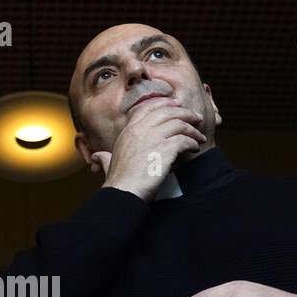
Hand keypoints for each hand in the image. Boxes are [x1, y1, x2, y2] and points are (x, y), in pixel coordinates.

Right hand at [91, 96, 207, 201]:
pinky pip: (184, 139)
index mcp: (129, 130)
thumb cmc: (117, 182)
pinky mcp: (165, 149)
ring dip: (192, 130)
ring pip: (179, 124)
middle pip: (168, 111)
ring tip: (199, 137)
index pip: (149, 107)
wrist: (123, 192)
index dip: (166, 104)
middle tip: (196, 118)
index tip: (177, 106)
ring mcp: (153, 138)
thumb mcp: (109, 163)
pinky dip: (192, 143)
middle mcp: (140, 129)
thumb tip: (97, 156)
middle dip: (185, 113)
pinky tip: (194, 148)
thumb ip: (104, 157)